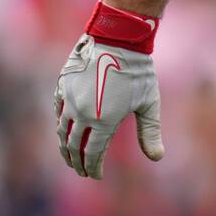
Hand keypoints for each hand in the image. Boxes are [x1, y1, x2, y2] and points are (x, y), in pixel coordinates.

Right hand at [53, 12, 163, 178]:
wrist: (118, 39)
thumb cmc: (138, 71)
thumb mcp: (149, 103)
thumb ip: (150, 132)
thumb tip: (158, 158)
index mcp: (103, 121)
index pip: (93, 154)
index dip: (93, 168)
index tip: (96, 176)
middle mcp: (82, 113)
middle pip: (73, 146)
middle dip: (77, 163)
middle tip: (82, 172)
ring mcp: (69, 99)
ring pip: (62, 130)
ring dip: (65, 147)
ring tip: (70, 156)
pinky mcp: (63, 86)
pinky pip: (58, 111)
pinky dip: (61, 124)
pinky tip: (65, 129)